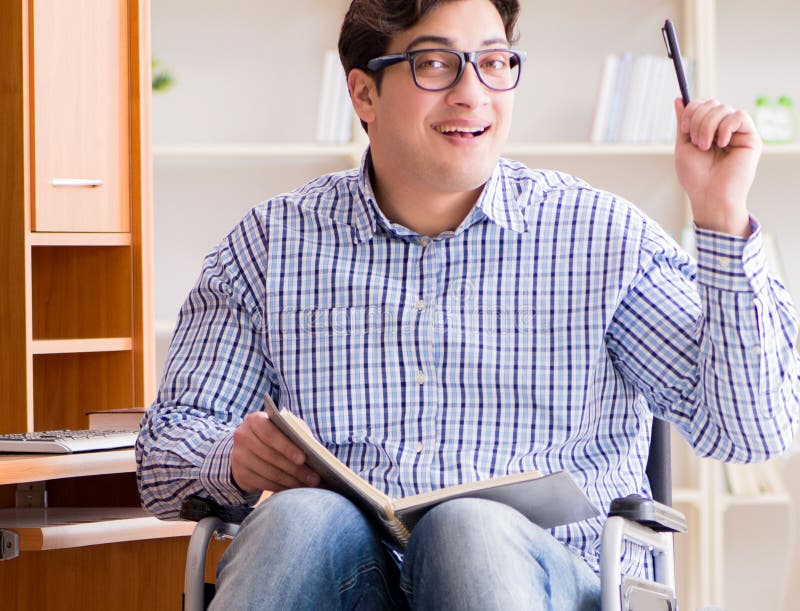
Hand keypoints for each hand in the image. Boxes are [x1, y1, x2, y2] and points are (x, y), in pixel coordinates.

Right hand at [230, 411, 320, 492]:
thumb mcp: (285, 428)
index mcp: (255, 420)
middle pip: (271, 456)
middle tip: (314, 478)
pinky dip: (281, 488)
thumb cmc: (275, 434)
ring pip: (268, 473)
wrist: (249, 447)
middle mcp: (243, 437)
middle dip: (295, 469)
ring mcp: (239, 457)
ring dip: (291, 481)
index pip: (271, 434)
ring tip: (308, 485)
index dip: (287, 447)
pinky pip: (263, 484)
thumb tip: (314, 450)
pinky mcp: (240, 474)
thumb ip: (297, 433)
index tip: (303, 459)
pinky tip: (294, 489)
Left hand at [674, 98, 761, 236]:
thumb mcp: (683, 145)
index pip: (703, 104)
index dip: (692, 110)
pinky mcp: (751, 138)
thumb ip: (684, 122)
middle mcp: (723, 129)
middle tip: (697, 143)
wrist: (709, 196)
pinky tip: (721, 144)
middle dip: (698, 120)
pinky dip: (725, 128)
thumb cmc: (695, 177)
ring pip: (723, 108)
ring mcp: (737, 133)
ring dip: (708, 126)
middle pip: (712, 103)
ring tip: (705, 147)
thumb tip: (680, 100)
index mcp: (708, 130)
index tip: (684, 129)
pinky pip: (739, 116)